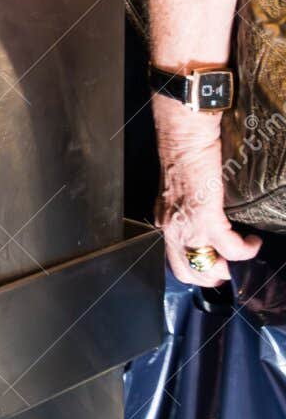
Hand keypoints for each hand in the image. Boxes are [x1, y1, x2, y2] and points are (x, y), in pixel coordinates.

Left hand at [154, 100, 260, 285]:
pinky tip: (253, 239)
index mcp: (165, 224)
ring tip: (245, 250)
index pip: (175, 262)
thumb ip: (184, 211)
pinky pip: (231, 249)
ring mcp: (187, 228)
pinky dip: (247, 249)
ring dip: (231, 267)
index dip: (196, 271)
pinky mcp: (207, 219)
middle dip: (212, 278)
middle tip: (232, 269)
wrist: (183, 141)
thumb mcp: (178, 193)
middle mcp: (171, 231)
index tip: (214, 268)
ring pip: (210, 268)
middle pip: (188, 273)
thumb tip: (202, 220)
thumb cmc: (183, 159)